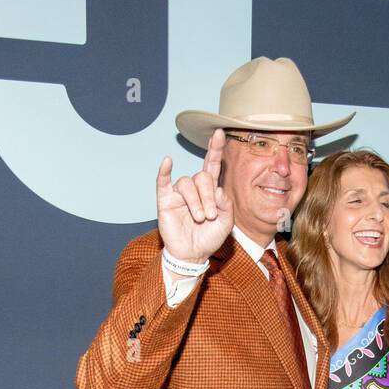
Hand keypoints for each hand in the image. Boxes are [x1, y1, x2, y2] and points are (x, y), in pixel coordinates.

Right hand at [156, 127, 233, 262]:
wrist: (193, 254)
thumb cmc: (209, 237)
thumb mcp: (227, 222)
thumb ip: (226, 203)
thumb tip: (216, 188)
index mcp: (210, 190)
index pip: (212, 165)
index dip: (216, 149)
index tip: (220, 134)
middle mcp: (194, 188)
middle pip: (202, 177)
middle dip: (208, 196)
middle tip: (210, 216)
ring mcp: (179, 192)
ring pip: (187, 183)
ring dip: (195, 201)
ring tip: (200, 218)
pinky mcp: (165, 200)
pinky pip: (162, 181)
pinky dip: (164, 171)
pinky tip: (168, 162)